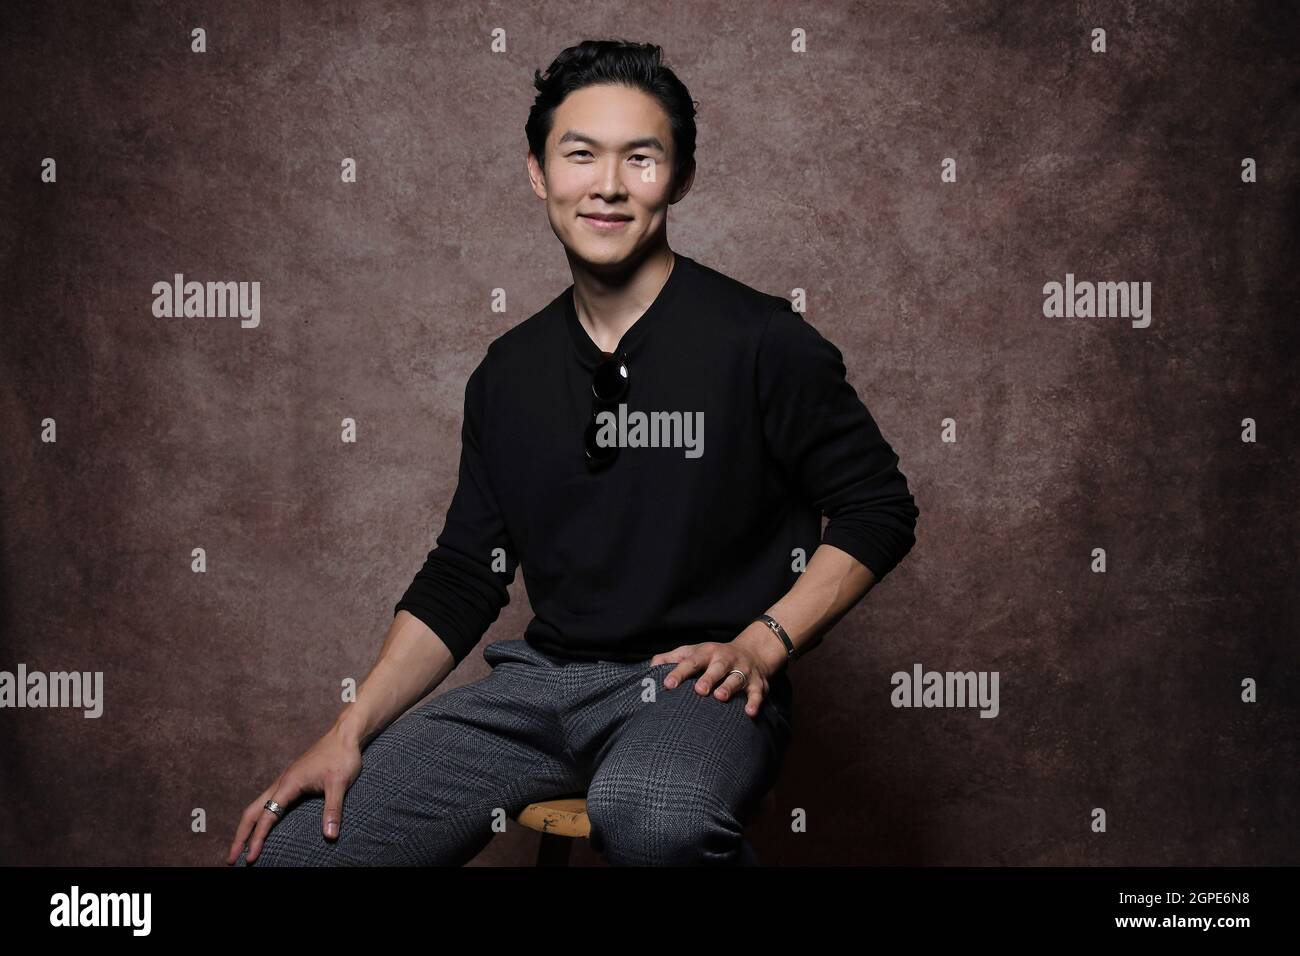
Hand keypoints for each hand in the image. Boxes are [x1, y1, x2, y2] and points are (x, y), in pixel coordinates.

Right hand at [226, 727, 362, 864]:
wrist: (345, 734)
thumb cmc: (342, 756)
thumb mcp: (339, 784)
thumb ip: (333, 810)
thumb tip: (330, 836)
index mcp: (288, 784)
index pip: (267, 817)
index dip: (257, 839)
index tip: (250, 858)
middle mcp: (282, 782)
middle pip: (252, 812)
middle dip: (240, 835)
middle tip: (230, 858)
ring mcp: (285, 780)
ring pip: (258, 805)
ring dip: (247, 826)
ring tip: (241, 846)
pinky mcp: (292, 780)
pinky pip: (268, 801)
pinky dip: (259, 816)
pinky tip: (263, 824)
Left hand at [650, 626, 786, 718]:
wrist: (753, 651)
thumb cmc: (714, 656)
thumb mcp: (694, 652)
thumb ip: (673, 658)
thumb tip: (651, 666)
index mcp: (707, 653)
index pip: (691, 662)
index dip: (680, 672)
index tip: (668, 684)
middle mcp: (725, 660)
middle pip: (717, 668)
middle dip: (709, 677)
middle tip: (699, 690)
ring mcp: (743, 670)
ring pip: (736, 678)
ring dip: (729, 687)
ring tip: (720, 697)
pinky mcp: (757, 683)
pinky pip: (757, 693)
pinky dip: (754, 702)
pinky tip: (749, 712)